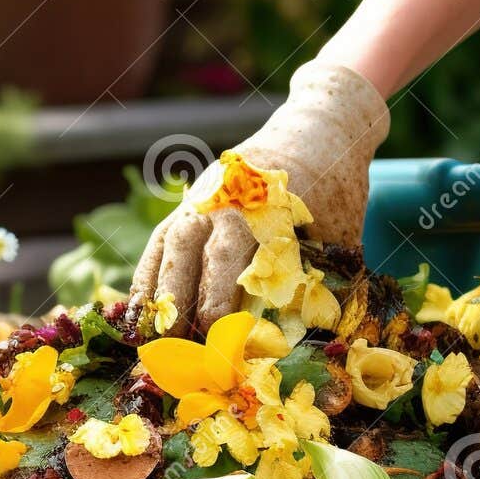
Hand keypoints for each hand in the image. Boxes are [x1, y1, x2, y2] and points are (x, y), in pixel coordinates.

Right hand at [131, 61, 388, 334]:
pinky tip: (139, 309)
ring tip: (143, 337)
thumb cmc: (334, 187)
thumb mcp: (340, 231)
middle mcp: (220, 200)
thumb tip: (309, 335)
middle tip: (173, 349)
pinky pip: (160, 240)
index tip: (213, 339)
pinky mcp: (191, 203)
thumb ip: (323, 277)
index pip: (228, 259)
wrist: (317, 129)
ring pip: (167, 247)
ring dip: (156, 293)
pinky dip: (148, 274)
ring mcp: (201, 199)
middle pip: (187, 253)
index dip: (217, 301)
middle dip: (179, 302)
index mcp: (257, 204)